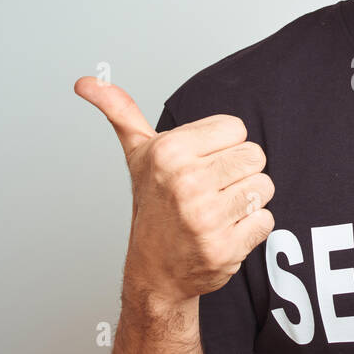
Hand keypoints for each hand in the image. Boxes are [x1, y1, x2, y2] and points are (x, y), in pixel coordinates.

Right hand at [74, 77, 274, 302]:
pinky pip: (267, 219)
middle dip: (239, 171)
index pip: (237, 128)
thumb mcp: (137, 154)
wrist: (155, 272)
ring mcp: (206, 218)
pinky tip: (225, 231)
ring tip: (219, 209)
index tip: (202, 163)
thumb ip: (120, 111)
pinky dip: (252, 227)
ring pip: (265, 186)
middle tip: (213, 188)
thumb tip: (85, 81)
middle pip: (255, 155)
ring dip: (248, 199)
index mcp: (169, 151)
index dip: (223, 145)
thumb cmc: (152, 206)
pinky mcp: (225, 248)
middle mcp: (187, 182)